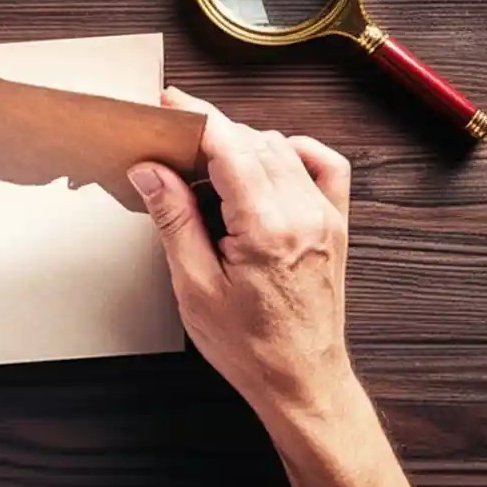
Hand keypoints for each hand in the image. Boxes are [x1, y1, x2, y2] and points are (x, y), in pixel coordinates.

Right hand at [128, 87, 354, 420]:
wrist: (302, 382)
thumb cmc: (249, 347)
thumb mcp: (194, 288)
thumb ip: (174, 220)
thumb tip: (151, 172)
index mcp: (266, 228)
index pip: (230, 147)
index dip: (196, 118)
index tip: (168, 105)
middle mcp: (303, 214)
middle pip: (253, 140)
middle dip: (212, 130)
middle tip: (172, 138)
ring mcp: (324, 216)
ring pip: (282, 148)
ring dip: (242, 143)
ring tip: (206, 162)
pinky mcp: (335, 224)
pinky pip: (323, 164)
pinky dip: (292, 151)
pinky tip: (264, 161)